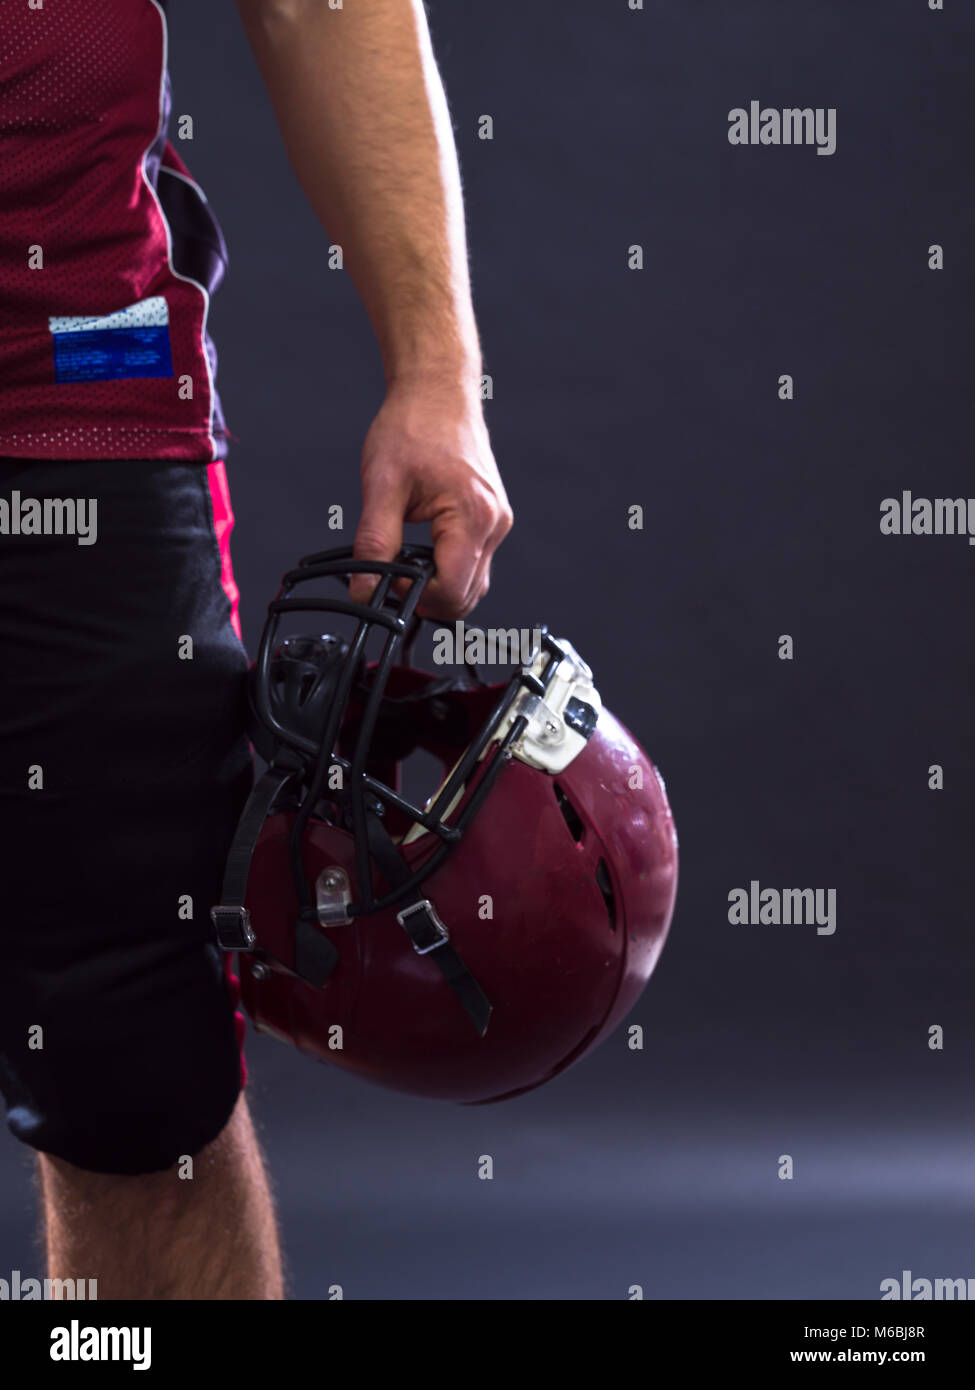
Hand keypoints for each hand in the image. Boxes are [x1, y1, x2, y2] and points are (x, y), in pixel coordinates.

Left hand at [348, 378, 512, 619]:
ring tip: (405, 562)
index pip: (452, 590)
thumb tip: (365, 590)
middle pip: (467, 595)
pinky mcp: (492, 519)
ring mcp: (497, 522)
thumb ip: (374, 543)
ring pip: (473, 583)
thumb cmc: (414, 425)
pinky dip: (448, 569)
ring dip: (438, 585)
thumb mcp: (382, 486)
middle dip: (427, 598)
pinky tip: (422, 551)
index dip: (415, 597)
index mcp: (472, 515)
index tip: (387, 581)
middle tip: (391, 577)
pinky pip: (474, 562)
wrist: (437, 389)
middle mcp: (494, 523)